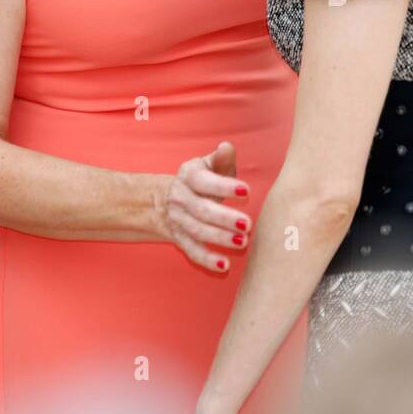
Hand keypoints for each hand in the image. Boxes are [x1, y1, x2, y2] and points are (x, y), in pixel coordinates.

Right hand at [159, 141, 251, 271]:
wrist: (165, 200)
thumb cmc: (201, 180)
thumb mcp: (209, 166)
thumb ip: (221, 159)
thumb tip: (227, 147)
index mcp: (189, 175)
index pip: (204, 181)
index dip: (224, 186)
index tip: (247, 191)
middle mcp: (180, 197)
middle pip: (201, 209)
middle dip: (224, 218)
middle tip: (247, 224)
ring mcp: (178, 220)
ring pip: (197, 231)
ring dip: (219, 238)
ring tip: (243, 243)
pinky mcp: (179, 238)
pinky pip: (192, 251)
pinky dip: (207, 259)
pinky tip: (224, 265)